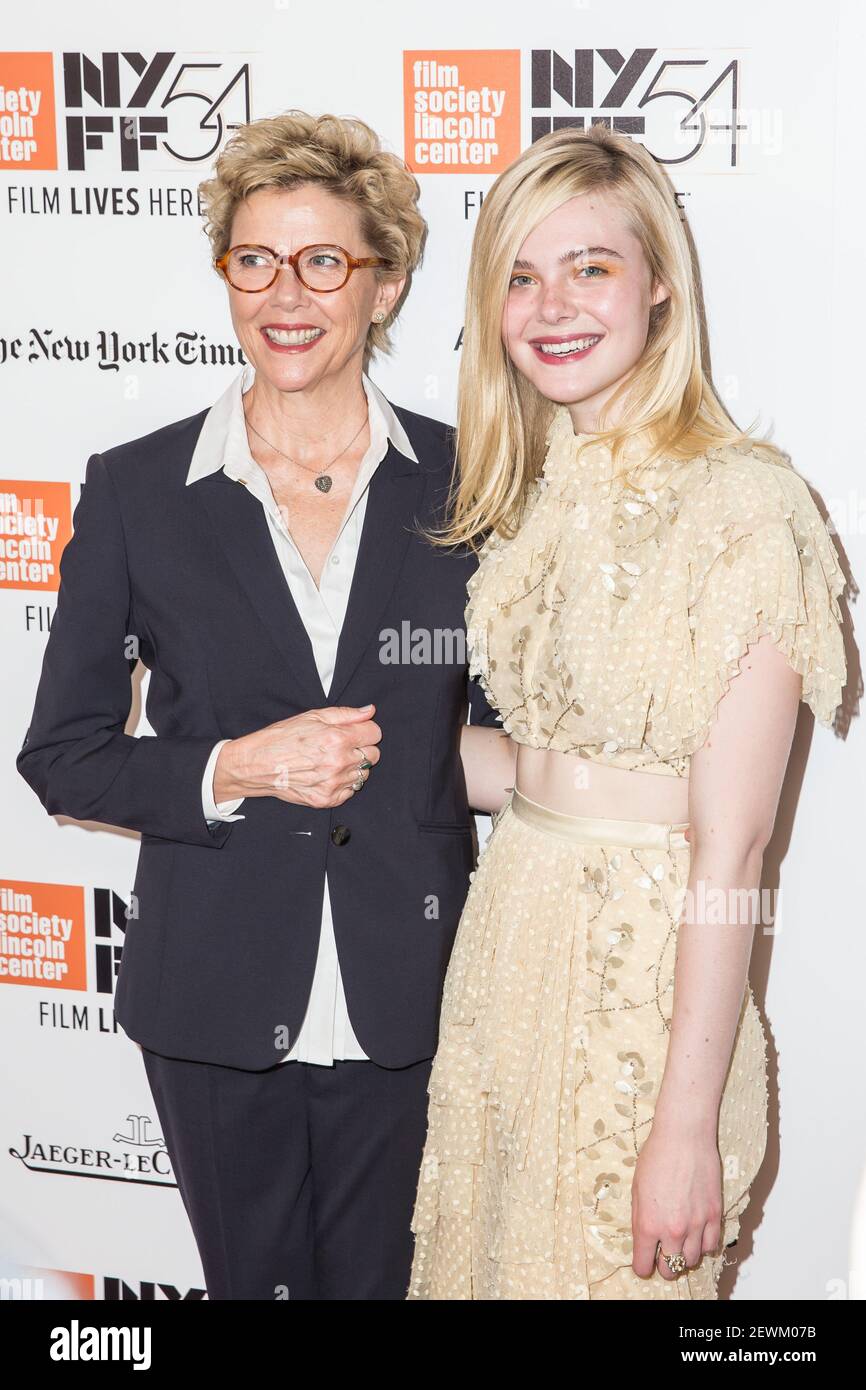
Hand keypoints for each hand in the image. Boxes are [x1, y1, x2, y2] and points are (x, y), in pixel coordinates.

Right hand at [214, 704, 380, 808]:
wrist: (258, 764)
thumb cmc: (282, 738)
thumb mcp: (313, 716)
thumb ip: (346, 714)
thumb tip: (369, 711)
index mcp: (337, 739)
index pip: (375, 734)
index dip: (365, 730)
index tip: (355, 731)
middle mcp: (339, 762)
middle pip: (374, 755)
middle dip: (362, 748)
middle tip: (342, 746)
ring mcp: (334, 783)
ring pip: (363, 774)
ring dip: (353, 766)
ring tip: (331, 760)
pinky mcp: (327, 799)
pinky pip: (351, 791)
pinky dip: (344, 783)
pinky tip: (327, 774)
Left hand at [630, 1122, 722, 1279]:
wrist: (684, 1135)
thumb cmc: (656, 1156)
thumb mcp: (636, 1188)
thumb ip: (639, 1218)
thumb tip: (644, 1238)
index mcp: (647, 1224)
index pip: (643, 1266)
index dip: (642, 1266)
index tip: (644, 1261)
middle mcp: (672, 1230)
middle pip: (670, 1269)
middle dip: (664, 1265)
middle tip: (662, 1253)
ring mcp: (696, 1225)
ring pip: (692, 1260)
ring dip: (684, 1255)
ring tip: (680, 1242)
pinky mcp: (714, 1215)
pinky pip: (711, 1246)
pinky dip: (704, 1245)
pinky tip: (697, 1233)